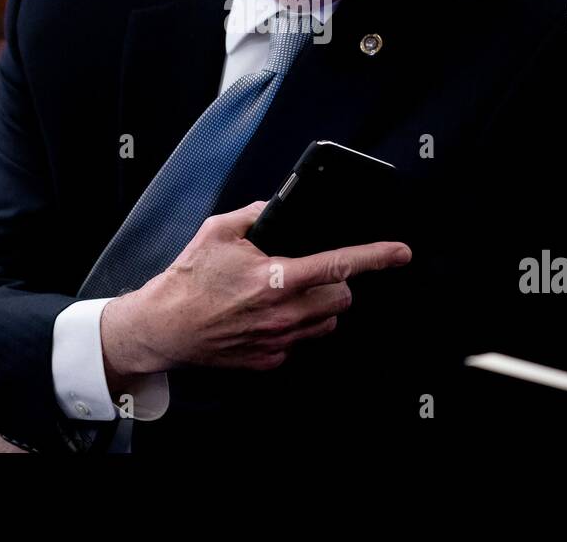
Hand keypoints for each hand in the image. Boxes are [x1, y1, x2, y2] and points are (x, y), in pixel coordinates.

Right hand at [100, 201, 410, 386]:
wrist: (164, 327)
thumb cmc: (189, 278)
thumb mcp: (218, 231)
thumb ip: (255, 213)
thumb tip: (277, 207)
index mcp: (275, 277)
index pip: (338, 264)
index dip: (376, 257)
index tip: (402, 252)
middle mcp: (283, 313)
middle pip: (342, 296)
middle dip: (337, 282)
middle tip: (313, 272)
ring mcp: (279, 341)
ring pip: (329, 322)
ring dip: (321, 306)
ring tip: (293, 293)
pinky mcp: (270, 360)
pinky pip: (304, 342)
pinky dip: (298, 327)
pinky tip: (272, 316)